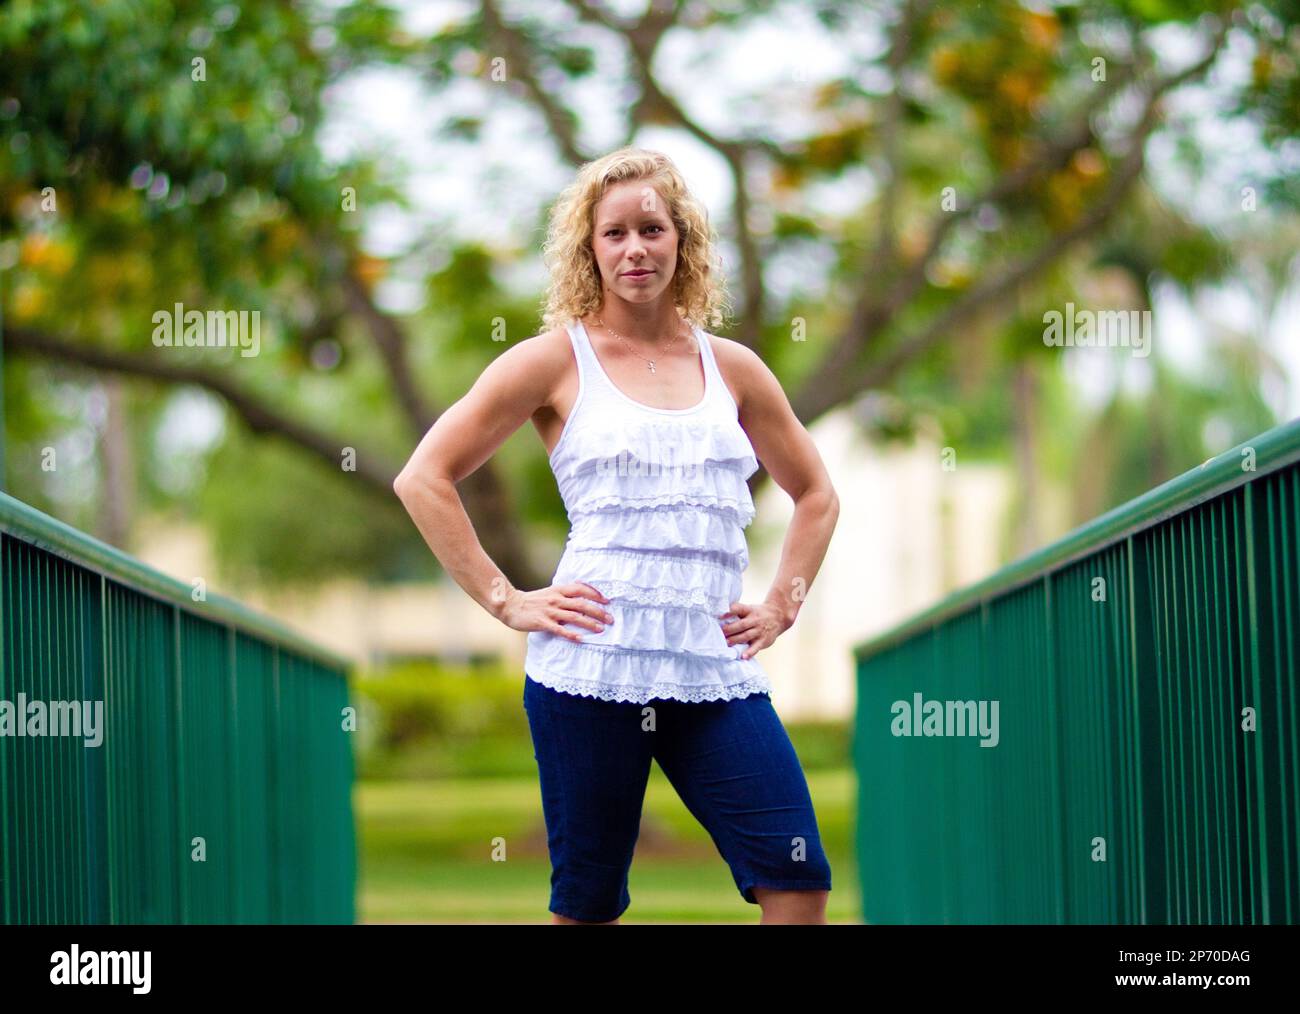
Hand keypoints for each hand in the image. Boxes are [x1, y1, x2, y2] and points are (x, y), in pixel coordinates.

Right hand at [498, 582, 612, 642]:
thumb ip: (564, 594)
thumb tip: (581, 597)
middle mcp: (556, 599)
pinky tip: (581, 640)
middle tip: (611, 619)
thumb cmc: (532, 601)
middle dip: (598, 611)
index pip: (581, 589)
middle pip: (582, 604)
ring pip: (574, 617)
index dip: (595, 594)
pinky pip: (559, 630)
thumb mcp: (550, 592)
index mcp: (558, 590)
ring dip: (589, 623)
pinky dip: (571, 634)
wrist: (511, 605)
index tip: (607, 600)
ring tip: (601, 629)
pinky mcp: (542, 623)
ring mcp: (549, 611)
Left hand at [717, 600, 792, 659]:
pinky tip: (743, 656)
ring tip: (727, 643)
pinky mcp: (763, 641)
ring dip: (736, 640)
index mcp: (749, 610)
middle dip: (730, 629)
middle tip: (720, 633)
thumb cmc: (758, 614)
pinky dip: (750, 652)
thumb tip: (718, 617)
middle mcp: (755, 620)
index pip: (739, 609)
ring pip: (746, 636)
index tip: (719, 616)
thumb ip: (737, 613)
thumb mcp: (749, 608)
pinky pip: (756, 647)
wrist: (779, 617)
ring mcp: (760, 631)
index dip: (729, 612)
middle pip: (741, 625)